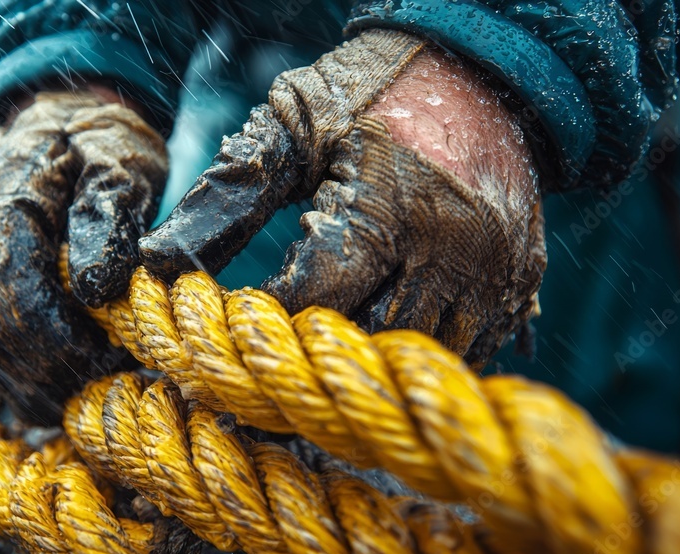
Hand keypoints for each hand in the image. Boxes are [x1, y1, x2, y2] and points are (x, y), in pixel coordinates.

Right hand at [0, 90, 166, 421]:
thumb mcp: (117, 163)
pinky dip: (13, 378)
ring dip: (30, 383)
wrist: (56, 127)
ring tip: (85, 392)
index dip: (61, 337)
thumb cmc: (97, 146)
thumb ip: (108, 216)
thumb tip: (96, 289)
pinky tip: (57, 387)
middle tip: (105, 383)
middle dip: (50, 369)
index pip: (13, 290)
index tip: (111, 356)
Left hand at [138, 30, 545, 364]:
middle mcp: (449, 250)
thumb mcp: (293, 123)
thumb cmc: (371, 89)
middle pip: (365, 342)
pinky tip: (379, 331)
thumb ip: (230, 194)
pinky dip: (416, 350)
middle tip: (266, 355)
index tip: (223, 332)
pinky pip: (467, 348)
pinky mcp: (521, 280)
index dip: (261, 325)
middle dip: (310, 356)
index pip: (311, 301)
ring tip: (320, 353)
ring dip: (366, 362)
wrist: (479, 65)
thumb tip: (158, 259)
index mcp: (387, 208)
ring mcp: (494, 272)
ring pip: (418, 357)